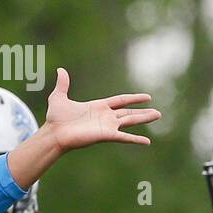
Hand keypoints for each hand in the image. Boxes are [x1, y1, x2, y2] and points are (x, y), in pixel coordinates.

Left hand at [42, 67, 159, 151]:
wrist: (54, 133)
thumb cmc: (55, 119)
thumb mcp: (59, 97)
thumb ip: (63, 84)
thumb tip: (60, 70)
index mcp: (98, 107)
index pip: (120, 101)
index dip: (133, 99)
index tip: (147, 98)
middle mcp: (105, 117)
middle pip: (128, 112)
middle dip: (143, 113)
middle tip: (158, 113)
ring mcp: (106, 126)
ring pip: (130, 121)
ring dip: (144, 119)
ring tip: (158, 116)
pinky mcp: (106, 135)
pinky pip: (124, 137)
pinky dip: (135, 139)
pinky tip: (147, 142)